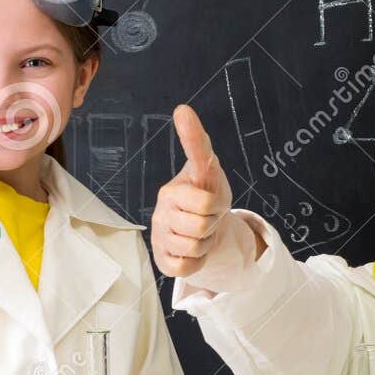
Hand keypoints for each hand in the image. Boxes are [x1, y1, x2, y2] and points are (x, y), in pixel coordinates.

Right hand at [150, 104, 232, 278]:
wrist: (203, 226)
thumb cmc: (206, 193)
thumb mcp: (208, 169)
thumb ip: (197, 142)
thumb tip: (181, 108)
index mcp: (172, 190)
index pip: (202, 196)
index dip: (212, 198)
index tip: (194, 148)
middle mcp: (161, 212)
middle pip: (203, 224)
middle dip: (214, 223)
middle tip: (208, 217)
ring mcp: (160, 236)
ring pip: (197, 247)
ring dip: (207, 242)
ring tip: (201, 232)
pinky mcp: (163, 259)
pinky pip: (186, 266)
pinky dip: (197, 261)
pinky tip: (192, 249)